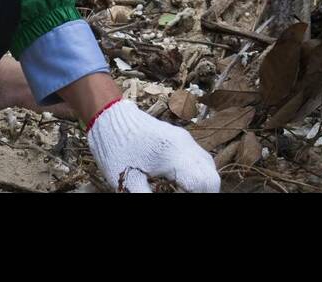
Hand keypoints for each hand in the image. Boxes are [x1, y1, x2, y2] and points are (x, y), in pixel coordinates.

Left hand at [87, 99, 219, 192]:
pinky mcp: (182, 139)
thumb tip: (162, 203)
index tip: (180, 198)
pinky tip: (186, 184)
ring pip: (209, 167)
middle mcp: (186, 145)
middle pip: (211, 177)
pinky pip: (201, 159)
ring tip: (186, 193)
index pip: (203, 183)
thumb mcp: (129, 181)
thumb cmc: (116, 150)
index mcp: (175, 155)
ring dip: (203, 184)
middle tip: (186, 198)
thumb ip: (147, 197)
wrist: (109, 118)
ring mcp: (186, 140)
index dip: (198, 197)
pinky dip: (200, 174)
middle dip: (205, 192)